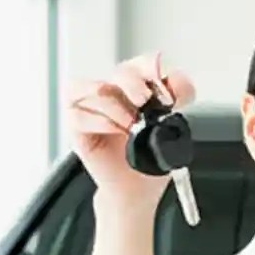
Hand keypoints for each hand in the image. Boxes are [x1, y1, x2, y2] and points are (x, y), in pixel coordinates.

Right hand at [64, 52, 196, 208]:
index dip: (155, 71)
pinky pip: (78, 113)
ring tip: (131, 126)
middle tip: (144, 101)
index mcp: (140, 87)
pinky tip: (115, 131)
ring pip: (98, 89)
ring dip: (117, 106)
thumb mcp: (173, 128)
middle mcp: (116, 92)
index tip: (166, 90)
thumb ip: (176, 103)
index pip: (146, 64)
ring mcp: (93, 108)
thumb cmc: (150, 157)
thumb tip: (177, 86)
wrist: (137, 189)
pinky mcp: (77, 127)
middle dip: (135, 83)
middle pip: (122, 72)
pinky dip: (99, 121)